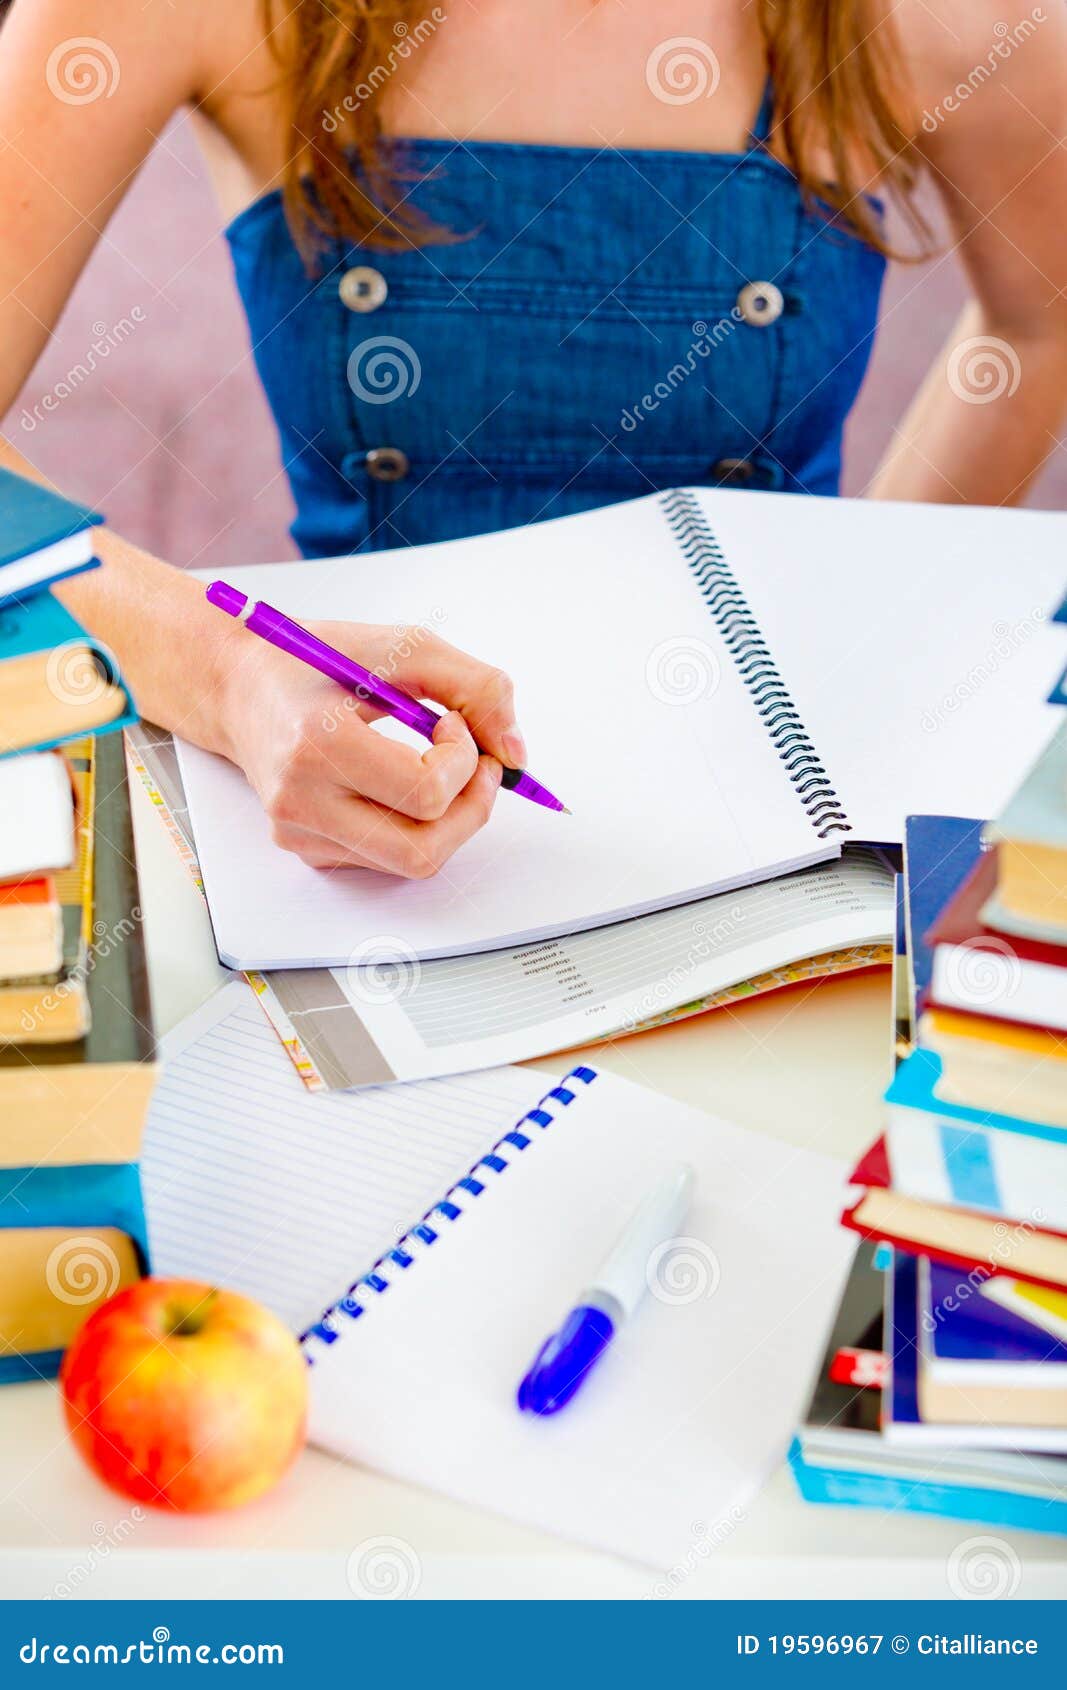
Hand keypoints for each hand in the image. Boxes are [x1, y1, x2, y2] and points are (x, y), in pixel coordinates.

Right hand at [221, 621, 525, 876]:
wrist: (240, 685)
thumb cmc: (318, 660)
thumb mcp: (404, 647)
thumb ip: (476, 687)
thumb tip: (518, 754)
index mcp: (316, 744)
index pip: (425, 793)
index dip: (464, 760)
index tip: (453, 721)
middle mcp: (300, 802)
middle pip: (423, 850)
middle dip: (473, 810)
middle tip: (478, 766)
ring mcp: (300, 834)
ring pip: (412, 861)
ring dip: (449, 819)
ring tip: (439, 768)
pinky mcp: (306, 850)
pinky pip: (388, 859)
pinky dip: (415, 825)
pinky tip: (398, 783)